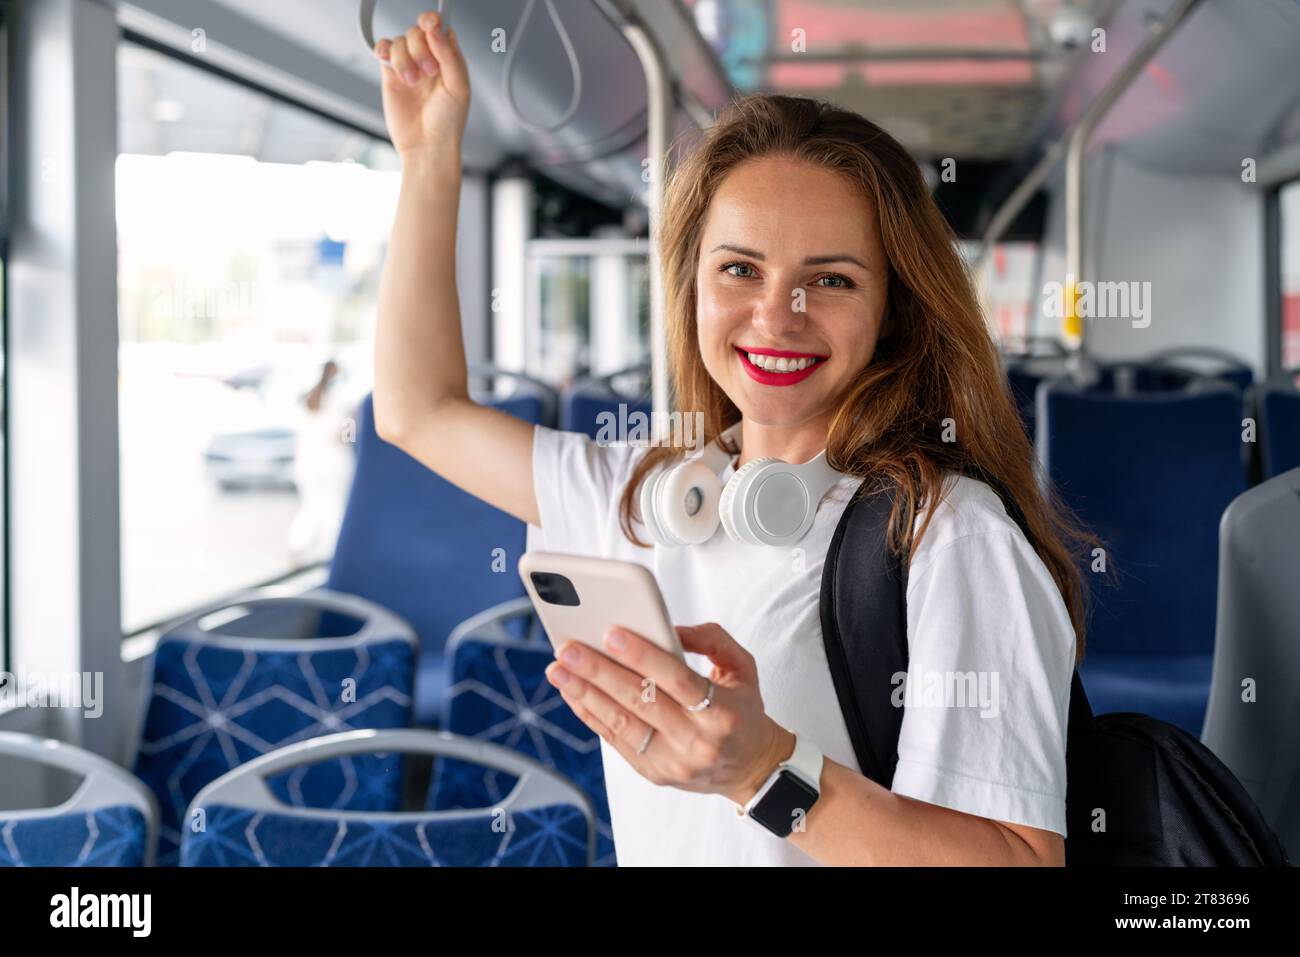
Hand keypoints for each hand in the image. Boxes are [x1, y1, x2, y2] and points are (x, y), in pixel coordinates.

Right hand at [373, 10, 469, 157]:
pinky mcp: (391, 75)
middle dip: (420, 48)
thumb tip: (435, 30)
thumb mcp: (458, 88)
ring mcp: (409, 66)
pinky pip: (383, 50)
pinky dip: (383, 49)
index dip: (433, 22)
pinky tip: (386, 59)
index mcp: (449, 59)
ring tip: (412, 82)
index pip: (440, 28)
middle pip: (417, 32)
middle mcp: (429, 59)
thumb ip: (449, 56)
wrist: (426, 146)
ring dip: (404, 59)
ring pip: (400, 41)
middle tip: (428, 71)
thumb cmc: (448, 122)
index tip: (429, 25)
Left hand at [545, 622, 795, 806]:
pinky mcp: (654, 773)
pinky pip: (615, 741)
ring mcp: (673, 762)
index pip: (678, 680)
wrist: (751, 769)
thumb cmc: (742, 710)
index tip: (612, 633)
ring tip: (559, 669)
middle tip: (568, 648)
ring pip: (621, 724)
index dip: (644, 656)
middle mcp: (697, 741)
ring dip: (585, 693)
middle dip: (599, 672)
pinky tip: (572, 692)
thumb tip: (667, 627)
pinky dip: (590, 715)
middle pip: (641, 701)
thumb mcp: (743, 667)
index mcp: (723, 712)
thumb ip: (710, 639)